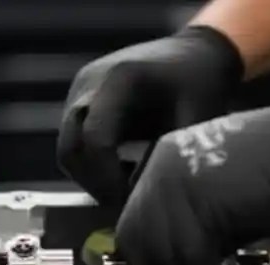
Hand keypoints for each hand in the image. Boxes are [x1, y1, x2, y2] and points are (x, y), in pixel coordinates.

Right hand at [57, 26, 243, 206]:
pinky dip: (91, 163)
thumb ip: (167, 158)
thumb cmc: (202, 86)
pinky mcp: (80, 98)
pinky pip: (73, 140)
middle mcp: (90, 81)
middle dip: (94, 183)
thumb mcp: (194, 122)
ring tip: (124, 189)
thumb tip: (142, 202)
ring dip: (90, 176)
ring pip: (67, 148)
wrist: (196, 53)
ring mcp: (80, 88)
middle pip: (71, 147)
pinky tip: (122, 169)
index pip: (95, 138)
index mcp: (120, 80)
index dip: (108, 177)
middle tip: (122, 204)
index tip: (130, 200)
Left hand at [116, 90, 269, 264]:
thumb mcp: (229, 195)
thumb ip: (202, 222)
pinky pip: (188, 257)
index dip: (148, 258)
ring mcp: (179, 184)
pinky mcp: (205, 204)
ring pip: (157, 251)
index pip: (135, 217)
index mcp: (165, 159)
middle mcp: (162, 168)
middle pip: (134, 236)